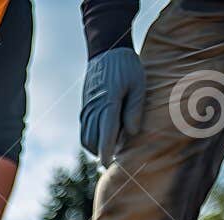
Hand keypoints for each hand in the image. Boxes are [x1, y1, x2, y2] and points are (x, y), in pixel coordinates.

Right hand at [80, 47, 144, 167]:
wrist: (106, 49)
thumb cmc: (126, 66)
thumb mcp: (138, 84)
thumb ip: (135, 109)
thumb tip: (132, 133)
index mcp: (108, 103)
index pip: (105, 134)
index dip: (106, 152)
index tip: (108, 166)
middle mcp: (93, 108)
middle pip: (92, 140)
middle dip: (101, 153)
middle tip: (114, 160)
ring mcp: (86, 108)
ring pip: (86, 137)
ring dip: (95, 147)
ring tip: (109, 150)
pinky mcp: (85, 107)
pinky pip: (84, 129)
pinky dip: (91, 139)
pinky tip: (103, 139)